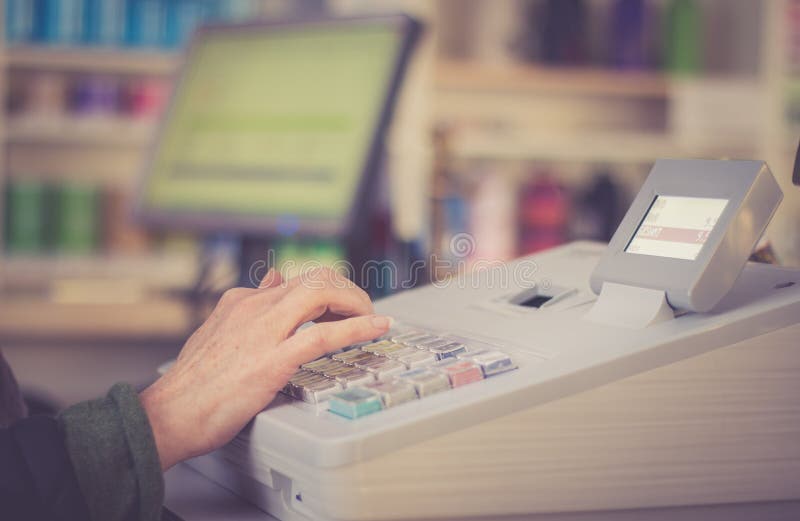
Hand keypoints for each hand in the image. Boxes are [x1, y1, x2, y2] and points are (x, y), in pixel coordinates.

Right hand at [140, 267, 390, 469]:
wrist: (169, 414)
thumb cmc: (192, 383)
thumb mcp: (217, 331)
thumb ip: (248, 305)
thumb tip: (272, 279)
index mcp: (243, 302)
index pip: (297, 280)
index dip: (328, 290)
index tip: (343, 304)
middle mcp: (255, 308)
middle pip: (316, 278)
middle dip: (347, 290)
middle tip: (363, 310)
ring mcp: (264, 331)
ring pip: (322, 294)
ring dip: (356, 302)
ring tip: (373, 316)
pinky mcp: (272, 359)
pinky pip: (324, 335)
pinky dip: (357, 328)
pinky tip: (377, 328)